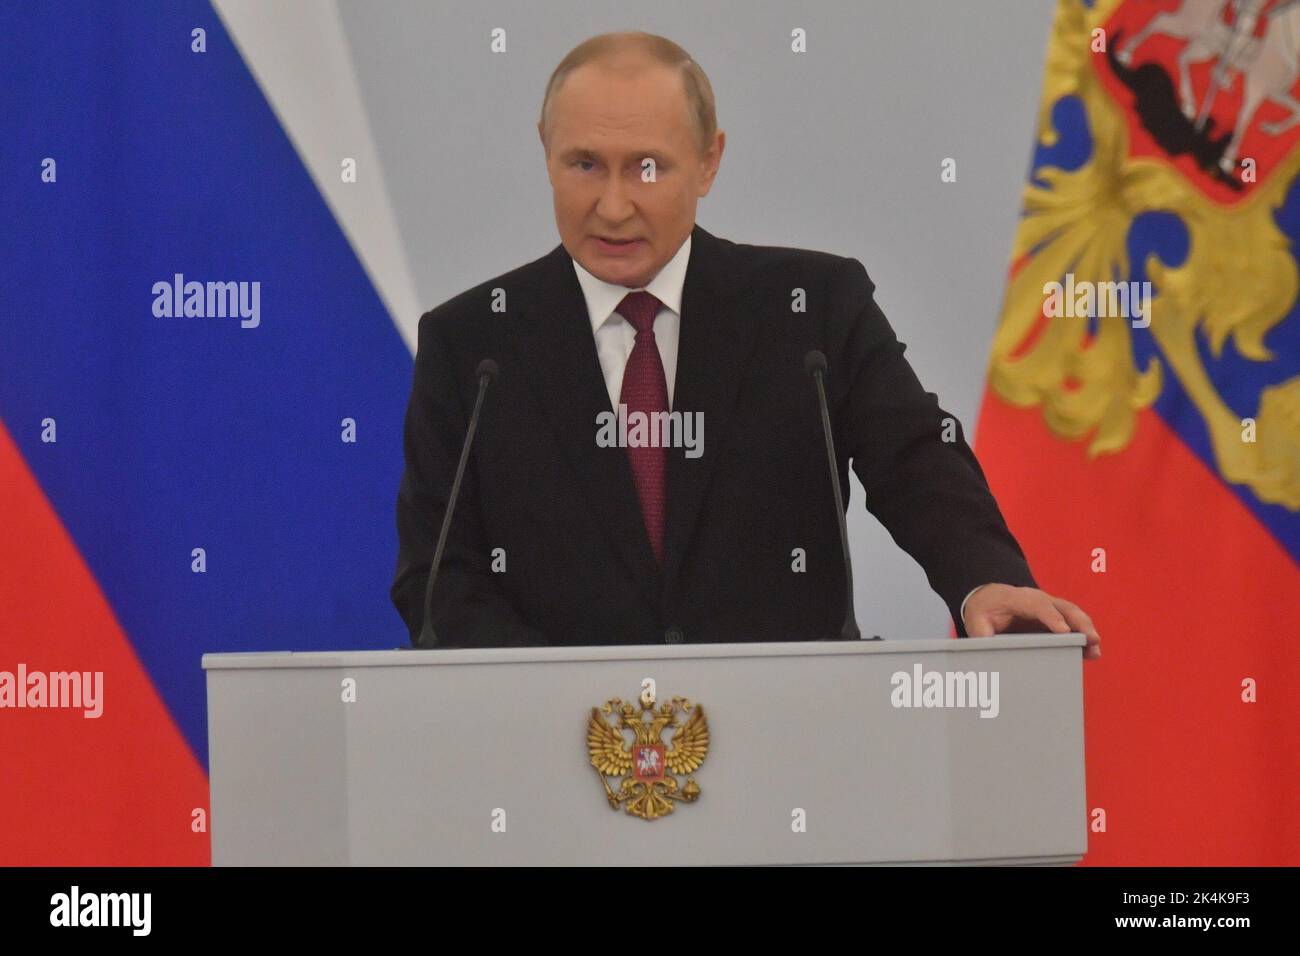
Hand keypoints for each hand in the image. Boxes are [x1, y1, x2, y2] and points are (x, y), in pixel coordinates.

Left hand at [962, 584, 1100, 660]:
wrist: (991, 599)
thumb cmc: (985, 611)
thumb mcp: (976, 620)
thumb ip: (981, 633)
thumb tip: (987, 650)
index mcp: (1017, 598)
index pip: (1037, 605)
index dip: (1052, 618)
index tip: (1064, 632)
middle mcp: (1038, 600)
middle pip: (1062, 607)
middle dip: (1078, 623)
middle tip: (1091, 639)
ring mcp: (1050, 608)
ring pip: (1073, 614)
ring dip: (1086, 630)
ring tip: (1095, 649)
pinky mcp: (1056, 618)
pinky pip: (1074, 624)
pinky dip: (1084, 636)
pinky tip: (1092, 652)